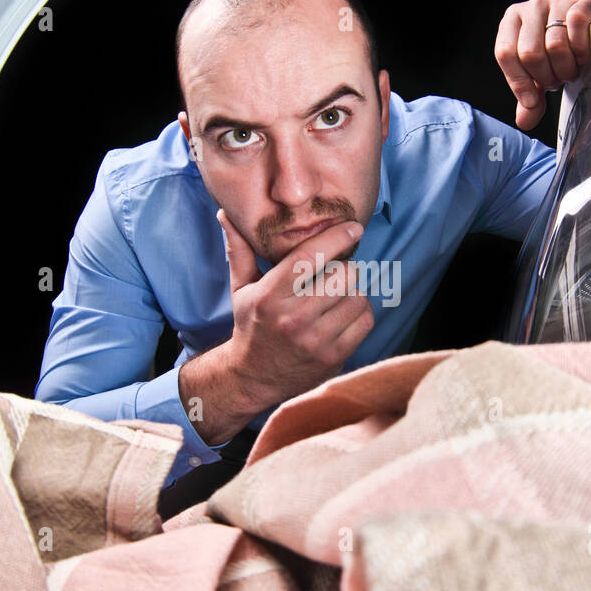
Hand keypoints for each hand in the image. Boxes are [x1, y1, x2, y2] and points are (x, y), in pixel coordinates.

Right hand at [178, 209, 373, 444]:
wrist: (253, 378)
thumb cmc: (250, 325)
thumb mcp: (241, 288)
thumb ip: (239, 250)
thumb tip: (225, 212)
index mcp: (270, 296)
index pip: (310, 256)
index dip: (336, 236)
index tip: (353, 226)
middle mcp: (293, 318)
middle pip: (343, 274)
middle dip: (343, 268)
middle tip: (334, 273)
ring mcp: (316, 340)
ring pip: (358, 295)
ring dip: (352, 291)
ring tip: (336, 295)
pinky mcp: (334, 356)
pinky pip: (365, 319)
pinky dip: (359, 312)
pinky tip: (343, 313)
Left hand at [494, 0, 590, 129]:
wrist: (589, 31)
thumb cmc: (558, 50)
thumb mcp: (538, 75)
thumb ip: (529, 98)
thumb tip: (525, 122)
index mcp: (511, 21)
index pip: (505, 53)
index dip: (519, 82)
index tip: (532, 99)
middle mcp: (531, 8)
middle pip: (530, 53)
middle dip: (546, 76)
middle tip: (556, 79)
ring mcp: (556, 2)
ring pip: (555, 46)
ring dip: (565, 68)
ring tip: (569, 69)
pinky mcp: (579, 3)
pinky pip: (576, 33)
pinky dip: (580, 53)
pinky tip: (582, 56)